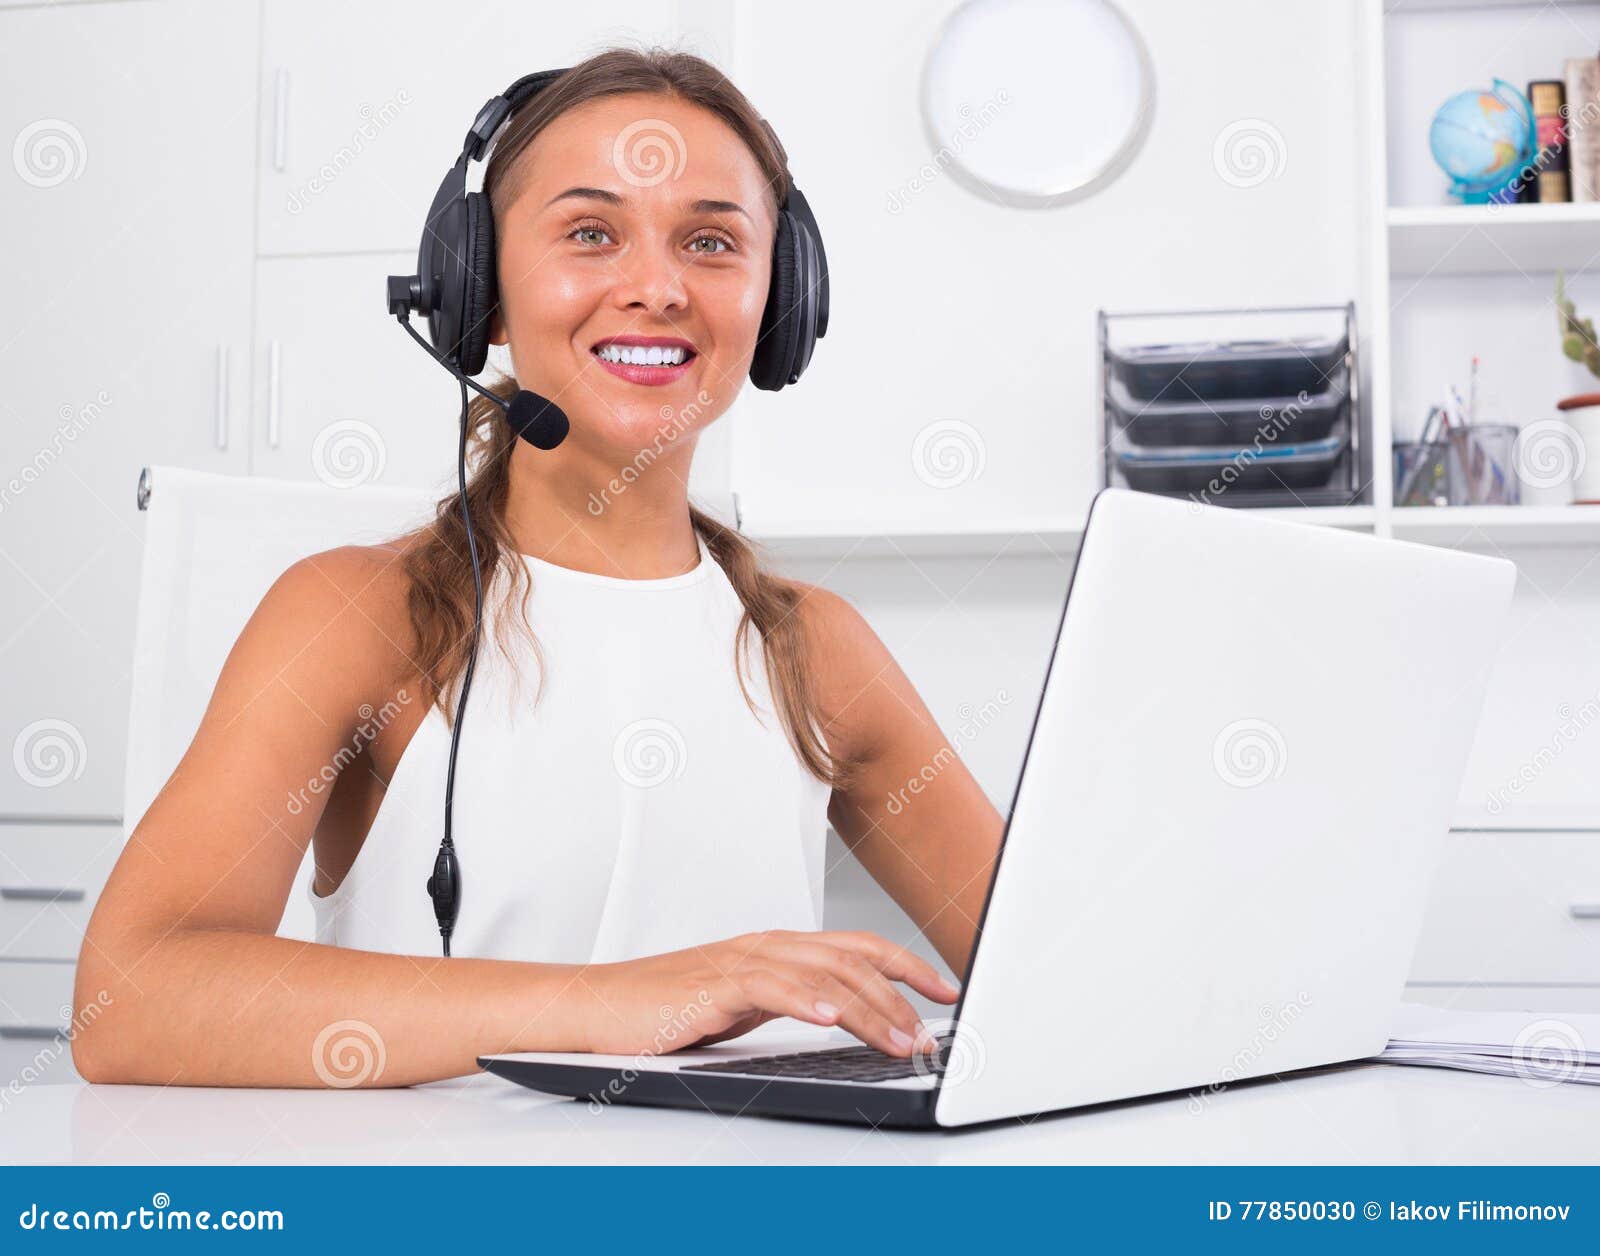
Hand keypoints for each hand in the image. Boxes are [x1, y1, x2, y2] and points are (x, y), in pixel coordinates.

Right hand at [577, 929, 959, 1057]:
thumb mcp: (742, 1007)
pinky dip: (803, 1000)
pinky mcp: (710, 986)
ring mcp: (739, 963)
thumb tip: (838, 1018)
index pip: (856, 949)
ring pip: (820, 974)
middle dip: (899, 997)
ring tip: (899, 1038)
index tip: (944, 991)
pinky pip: (767, 987)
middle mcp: (765, 948)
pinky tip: (828, 1018)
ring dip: (867, 1009)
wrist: (596, 1007)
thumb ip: (787, 1003)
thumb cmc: (663, 1010)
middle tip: (929, 1032)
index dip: (906, 966)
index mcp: (776, 950)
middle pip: (850, 960)